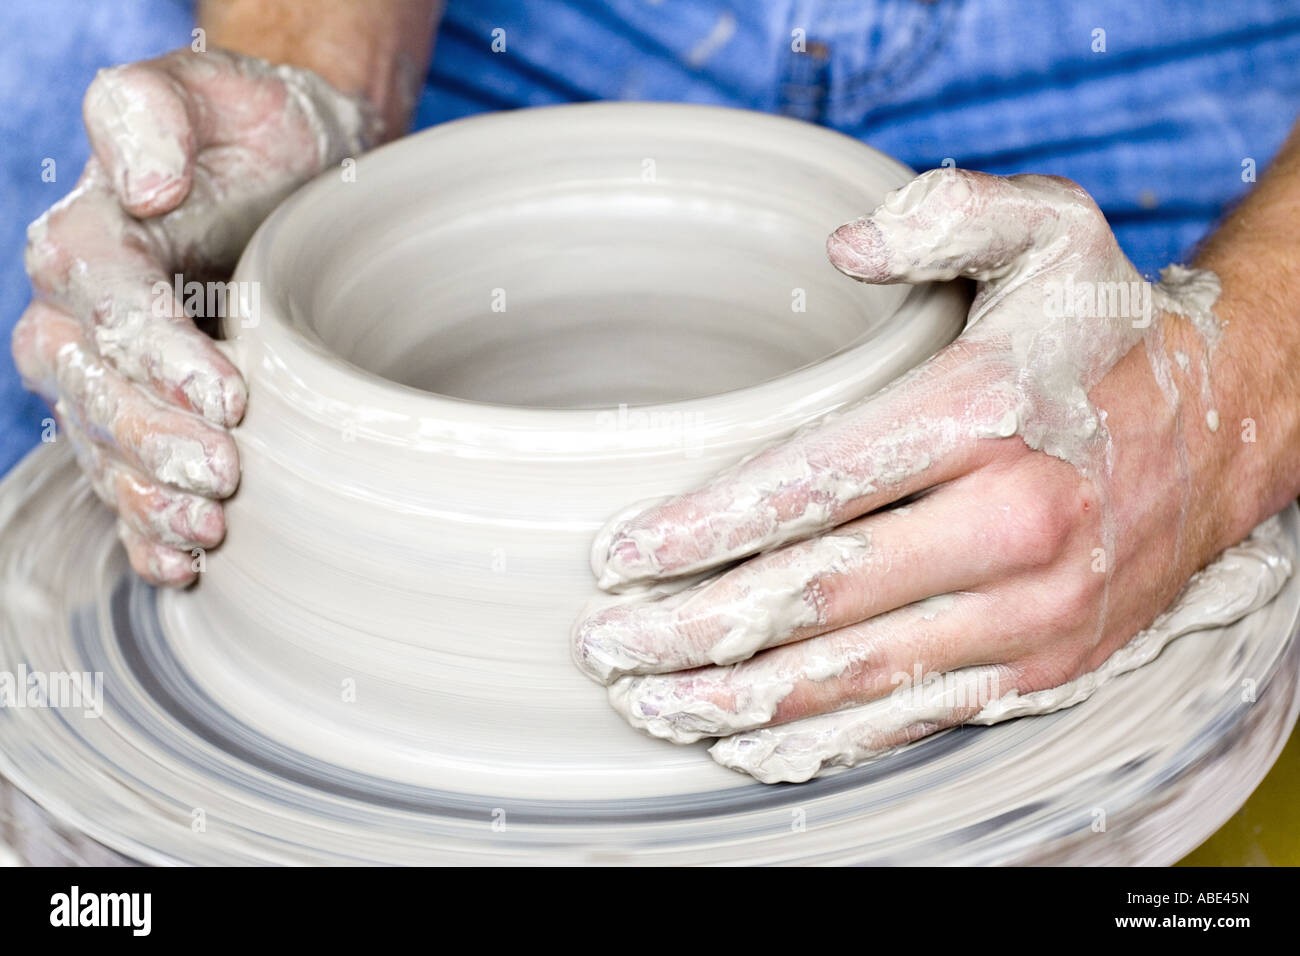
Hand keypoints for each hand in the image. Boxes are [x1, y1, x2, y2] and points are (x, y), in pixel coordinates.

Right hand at [13, 48, 370, 584]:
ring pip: (102, 448)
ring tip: (209, 532)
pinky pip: (122, 480)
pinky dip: (145, 529)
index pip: (106, 305)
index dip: (158, 357)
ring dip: (149, 498)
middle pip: (92, 390)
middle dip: (153, 442)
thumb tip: (143, 185)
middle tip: (224, 477)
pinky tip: (181, 564)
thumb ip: (150, 110)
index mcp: (91, 241)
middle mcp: (83, 316)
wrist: (291, 171)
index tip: (229, 397)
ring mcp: (110, 375)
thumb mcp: (205, 90)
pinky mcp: (145, 415)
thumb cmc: (254, 131)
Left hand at [573, 169, 1250, 781]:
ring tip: (647, 704)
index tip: (618, 558)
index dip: (701, 532)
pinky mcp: (1043, 669)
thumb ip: (952, 213)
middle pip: (816, 599)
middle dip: (693, 632)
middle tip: (604, 643)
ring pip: (854, 678)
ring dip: (737, 704)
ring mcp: (1031, 614)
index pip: (811, 487)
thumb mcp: (1054, 231)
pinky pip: (914, 719)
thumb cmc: (1108, 334)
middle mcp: (1012, 528)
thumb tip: (845, 245)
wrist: (1232, 426)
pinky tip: (749, 747)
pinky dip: (822, 742)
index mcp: (988, 416)